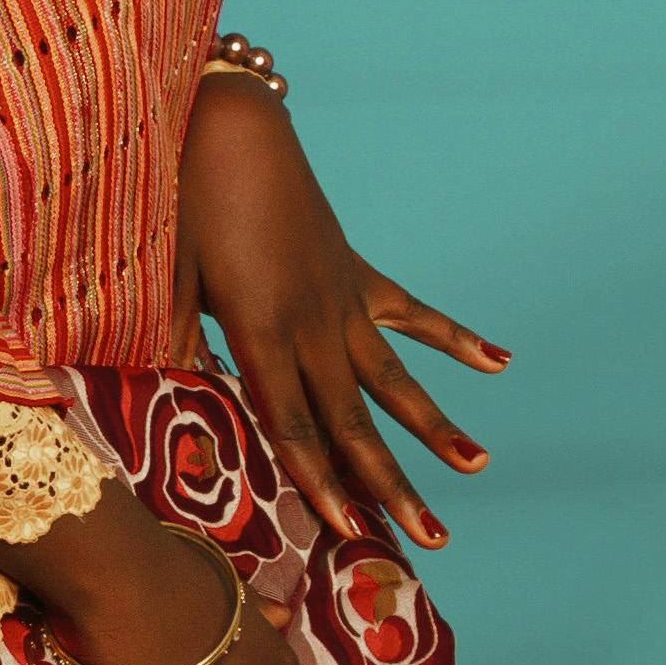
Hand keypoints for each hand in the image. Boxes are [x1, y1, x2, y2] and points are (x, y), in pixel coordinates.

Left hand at [175, 74, 505, 552]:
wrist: (232, 124)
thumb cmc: (185, 199)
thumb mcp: (165, 273)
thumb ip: (175, 336)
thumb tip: (179, 391)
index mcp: (261, 330)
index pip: (294, 424)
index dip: (322, 481)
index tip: (351, 531)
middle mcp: (312, 323)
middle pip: (355, 420)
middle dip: (390, 485)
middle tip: (431, 539)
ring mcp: (342, 297)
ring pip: (394, 377)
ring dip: (435, 427)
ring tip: (477, 467)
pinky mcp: (354, 270)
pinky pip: (409, 311)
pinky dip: (453, 337)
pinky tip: (499, 363)